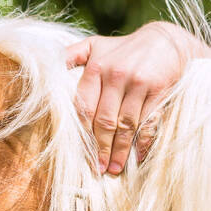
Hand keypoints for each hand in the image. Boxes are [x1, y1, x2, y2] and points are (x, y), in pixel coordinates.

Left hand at [65, 21, 210, 175]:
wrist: (165, 40)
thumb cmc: (123, 49)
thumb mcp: (94, 46)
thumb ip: (70, 56)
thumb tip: (44, 64)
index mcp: (96, 68)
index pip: (84, 108)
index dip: (82, 134)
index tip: (82, 154)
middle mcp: (115, 75)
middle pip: (104, 121)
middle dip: (100, 148)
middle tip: (99, 169)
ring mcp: (138, 83)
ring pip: (125, 125)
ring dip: (120, 151)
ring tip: (115, 169)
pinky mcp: (158, 89)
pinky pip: (148, 121)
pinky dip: (143, 142)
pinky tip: (138, 157)